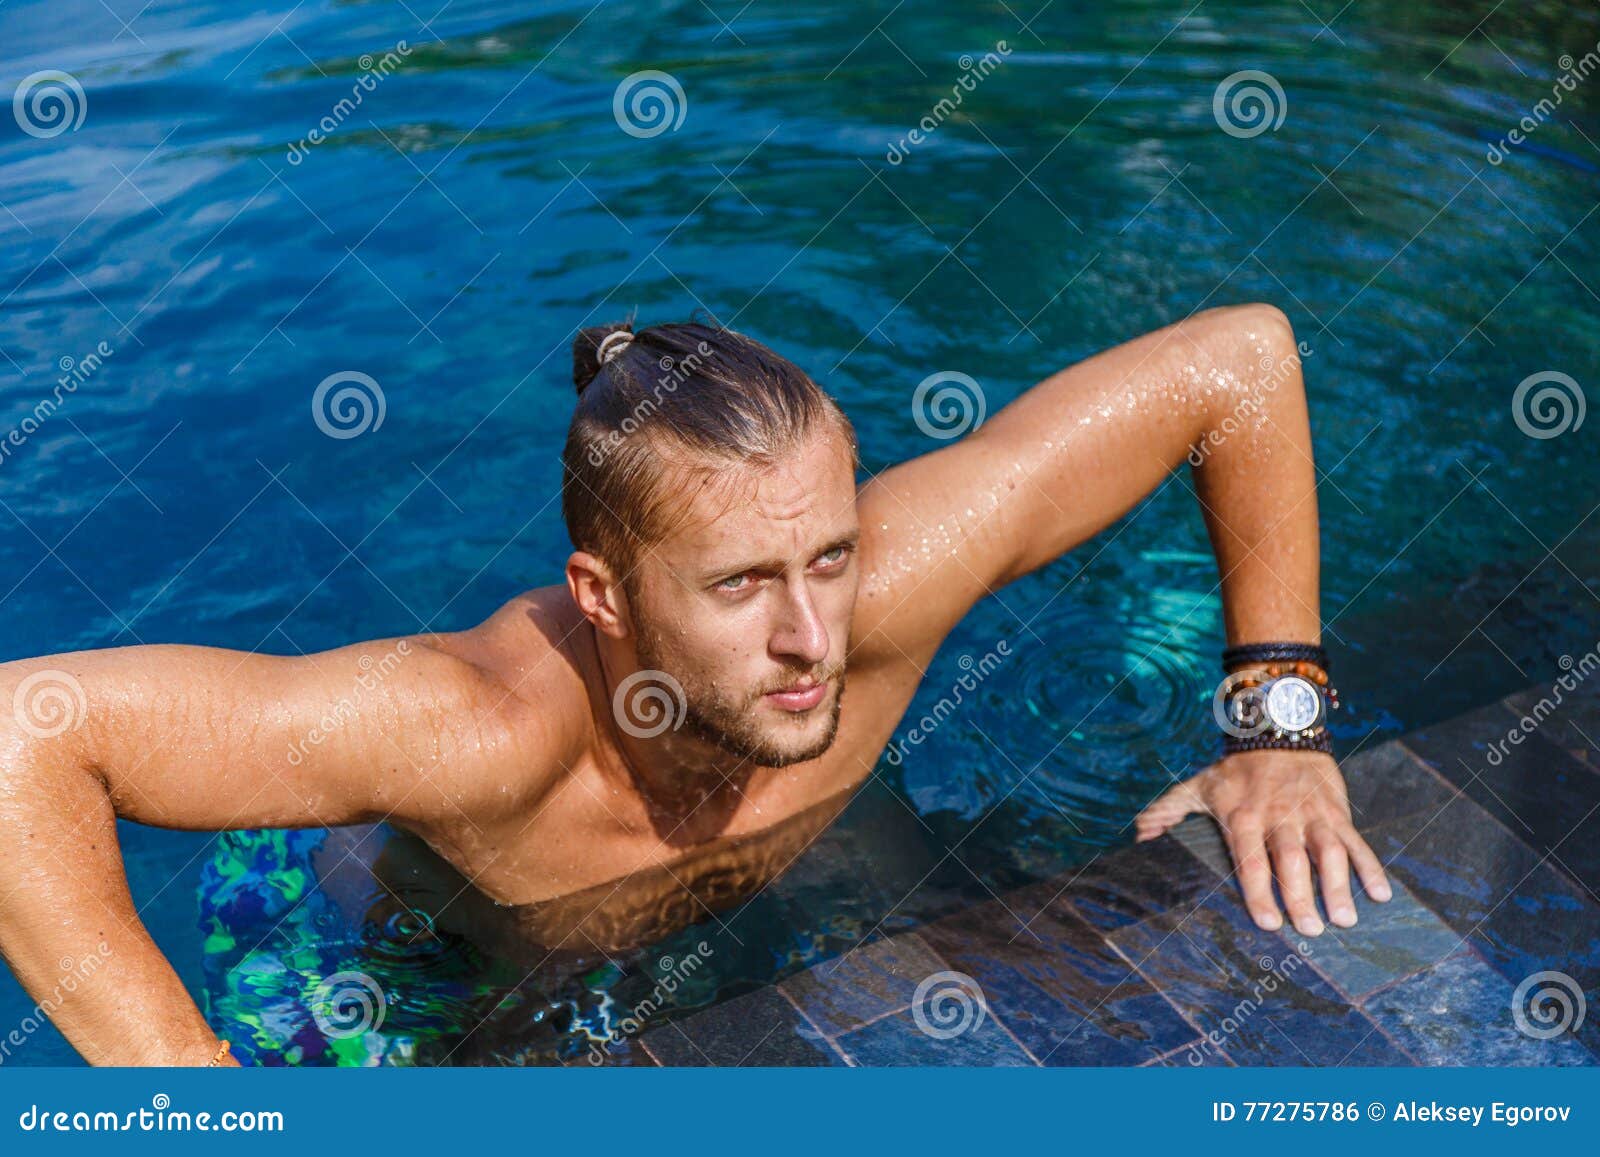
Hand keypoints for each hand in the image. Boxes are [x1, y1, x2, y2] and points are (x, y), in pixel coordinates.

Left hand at [1134, 748, 1391, 934]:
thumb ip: (1168, 810)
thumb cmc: (1235, 770)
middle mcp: (1278, 816)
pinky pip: (1356, 840)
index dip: (1258, 891)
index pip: (1249, 859)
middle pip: (1291, 860)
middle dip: (1301, 896)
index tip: (1269, 923)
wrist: (1277, 728)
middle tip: (1311, 931)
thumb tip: (1140, 834)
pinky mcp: (1336, 809)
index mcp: (1243, 816)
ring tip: (1345, 919)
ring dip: (1338, 885)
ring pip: (1327, 851)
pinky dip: (1371, 866)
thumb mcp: (1197, 785)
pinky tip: (1381, 894)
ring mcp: (1310, 813)